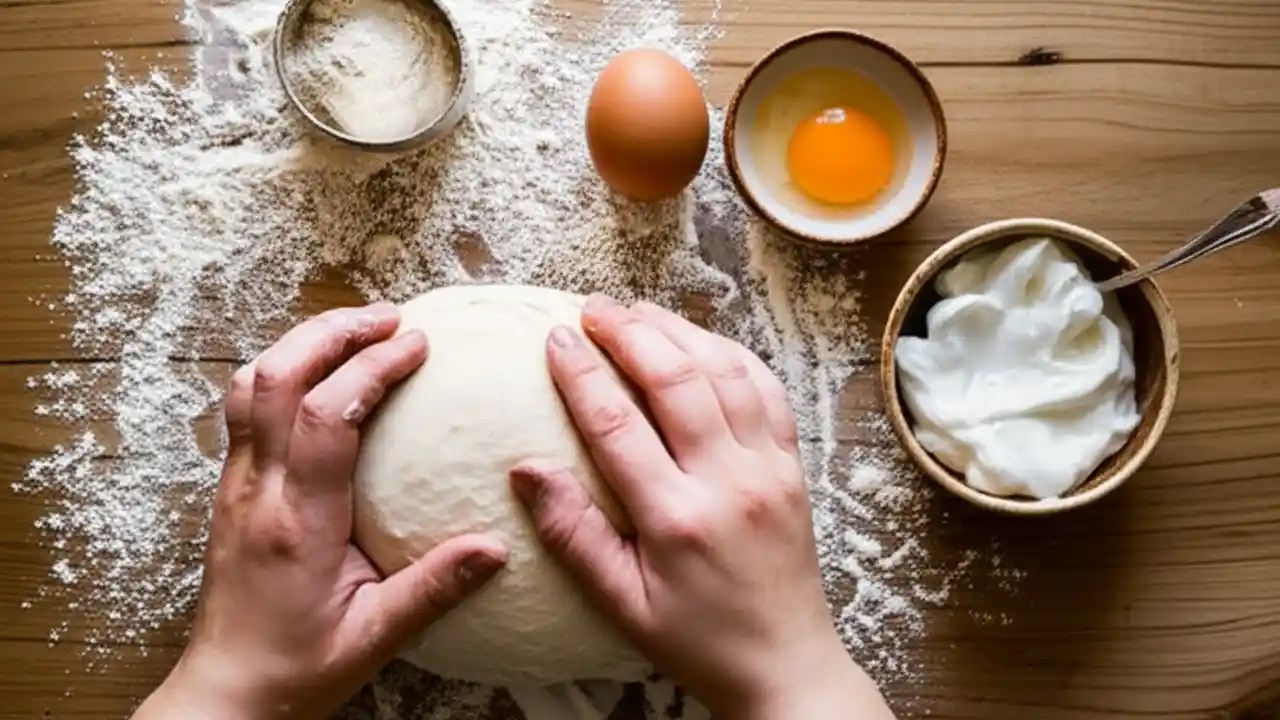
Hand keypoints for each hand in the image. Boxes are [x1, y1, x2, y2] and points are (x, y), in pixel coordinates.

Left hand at [134, 304, 506, 719]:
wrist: (226, 692)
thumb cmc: (296, 668)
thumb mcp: (375, 637)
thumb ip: (435, 588)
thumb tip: (496, 548)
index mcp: (296, 521)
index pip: (324, 416)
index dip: (370, 368)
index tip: (416, 346)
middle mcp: (257, 491)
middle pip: (273, 377)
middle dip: (331, 332)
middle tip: (389, 316)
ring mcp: (237, 486)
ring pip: (249, 384)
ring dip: (302, 344)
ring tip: (357, 329)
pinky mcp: (233, 489)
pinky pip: (247, 406)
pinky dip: (286, 370)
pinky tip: (323, 372)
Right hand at [511, 297, 893, 719]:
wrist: (785, 664)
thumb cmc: (698, 640)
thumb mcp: (621, 604)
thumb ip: (573, 536)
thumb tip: (527, 470)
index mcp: (678, 518)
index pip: (619, 424)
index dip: (582, 374)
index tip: (555, 339)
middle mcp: (729, 481)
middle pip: (677, 378)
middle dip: (630, 331)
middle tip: (592, 309)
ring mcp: (769, 467)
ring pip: (726, 371)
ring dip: (679, 330)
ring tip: (638, 310)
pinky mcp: (792, 464)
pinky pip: (767, 389)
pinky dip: (732, 354)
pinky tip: (702, 341)